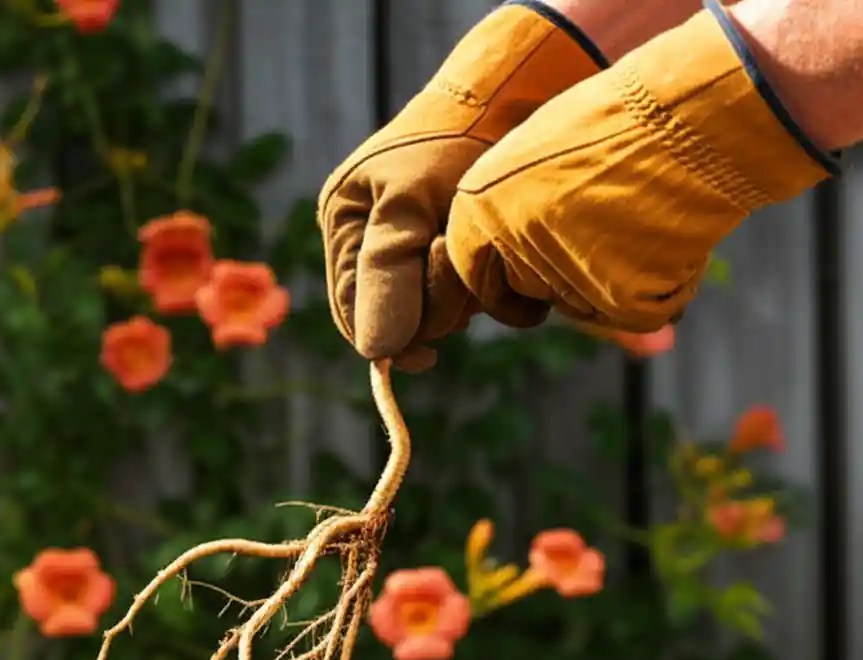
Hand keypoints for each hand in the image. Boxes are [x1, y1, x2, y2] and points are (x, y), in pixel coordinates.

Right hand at [317, 0, 606, 370]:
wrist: (517, 101)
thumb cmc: (454, 141)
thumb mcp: (409, 201)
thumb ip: (386, 270)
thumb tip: (373, 350)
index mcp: (345, 226)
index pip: (352, 313)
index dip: (387, 339)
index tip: (427, 355)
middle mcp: (376, 242)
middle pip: (398, 320)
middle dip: (433, 303)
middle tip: (456, 258)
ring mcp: (419, 250)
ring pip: (438, 314)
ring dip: (465, 294)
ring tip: (481, 247)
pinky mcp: (460, 254)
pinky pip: (472, 301)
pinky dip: (491, 291)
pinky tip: (503, 265)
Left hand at [445, 0, 837, 333]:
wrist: (694, 116)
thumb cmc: (622, 119)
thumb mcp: (545, 151)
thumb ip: (518, 204)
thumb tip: (514, 254)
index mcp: (479, 204)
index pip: (473, 268)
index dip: (503, 277)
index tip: (529, 277)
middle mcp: (513, 243)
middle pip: (530, 288)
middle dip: (562, 273)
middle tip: (608, 230)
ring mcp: (565, 274)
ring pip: (582, 305)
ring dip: (611, 280)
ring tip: (646, 220)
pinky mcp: (619, 300)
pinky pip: (634, 315)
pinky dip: (659, 290)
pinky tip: (674, 243)